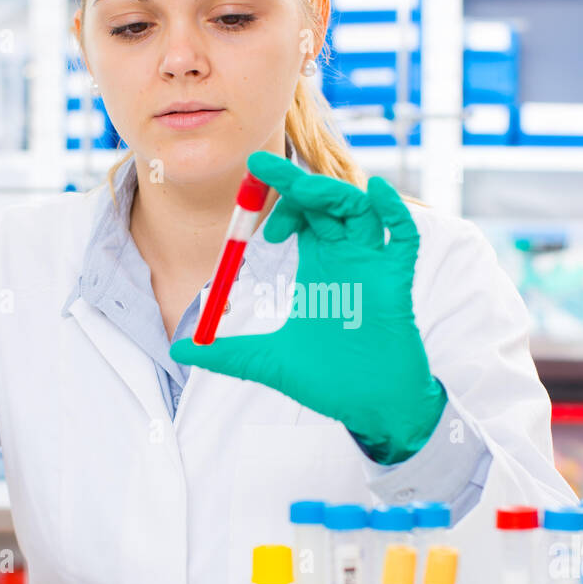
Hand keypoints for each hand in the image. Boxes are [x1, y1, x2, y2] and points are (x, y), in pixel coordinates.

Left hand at [170, 150, 446, 463]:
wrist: (369, 407)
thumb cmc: (328, 380)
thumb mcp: (265, 361)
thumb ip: (224, 353)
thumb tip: (178, 351)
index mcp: (319, 266)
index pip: (301, 214)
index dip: (280, 201)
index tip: (255, 210)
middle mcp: (346, 258)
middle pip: (326, 201)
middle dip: (296, 184)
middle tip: (261, 176)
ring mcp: (374, 266)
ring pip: (360, 208)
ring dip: (330, 191)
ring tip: (300, 190)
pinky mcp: (397, 281)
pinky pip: (403, 236)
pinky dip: (393, 210)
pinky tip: (378, 192)